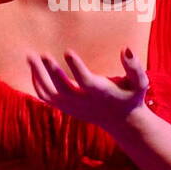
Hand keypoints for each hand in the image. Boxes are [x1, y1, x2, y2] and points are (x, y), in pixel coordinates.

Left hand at [26, 47, 150, 132]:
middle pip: (61, 88)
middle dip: (50, 71)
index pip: (86, 81)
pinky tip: (33, 67)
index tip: (67, 50)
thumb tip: (126, 48)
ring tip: (30, 56)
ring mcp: (72, 106)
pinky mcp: (65, 107)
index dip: (77, 67)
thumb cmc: (131, 96)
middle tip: (41, 53)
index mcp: (101, 93)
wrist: (122, 121)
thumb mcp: (140, 82)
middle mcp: (84, 101)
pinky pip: (45, 97)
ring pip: (49, 93)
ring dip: (37, 75)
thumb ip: (134, 66)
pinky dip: (36, 83)